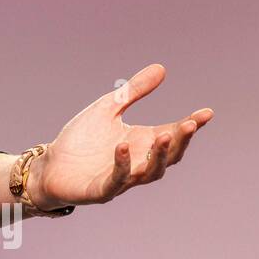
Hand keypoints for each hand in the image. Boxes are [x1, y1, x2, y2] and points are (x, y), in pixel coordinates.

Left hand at [27, 63, 213, 209]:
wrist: (51, 164)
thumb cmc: (82, 139)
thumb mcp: (108, 108)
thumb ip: (133, 92)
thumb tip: (161, 68)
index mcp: (143, 142)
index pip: (173, 134)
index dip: (191, 125)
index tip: (207, 113)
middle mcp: (138, 162)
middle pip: (169, 156)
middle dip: (180, 141)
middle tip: (189, 124)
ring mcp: (122, 179)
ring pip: (150, 172)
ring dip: (159, 155)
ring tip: (165, 135)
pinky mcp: (102, 190)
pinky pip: (116, 180)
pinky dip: (122, 165)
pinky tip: (123, 147)